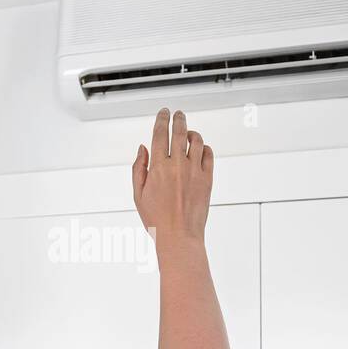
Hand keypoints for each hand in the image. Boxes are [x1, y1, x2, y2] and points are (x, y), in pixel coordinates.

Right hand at [131, 108, 212, 247]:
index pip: (160, 134)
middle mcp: (178, 166)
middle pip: (180, 132)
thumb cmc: (157, 220)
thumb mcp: (138, 194)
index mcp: (158, 168)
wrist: (179, 236)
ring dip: (192, 133)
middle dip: (178, 119)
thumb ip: (139, 168)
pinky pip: (209, 155)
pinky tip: (201, 149)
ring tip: (189, 132)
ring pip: (197, 141)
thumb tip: (143, 148)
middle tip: (178, 114)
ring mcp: (195, 171)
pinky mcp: (208, 179)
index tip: (163, 113)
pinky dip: (205, 148)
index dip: (162, 119)